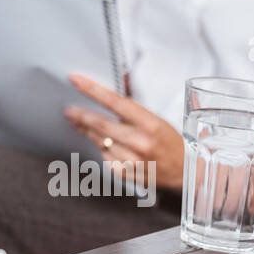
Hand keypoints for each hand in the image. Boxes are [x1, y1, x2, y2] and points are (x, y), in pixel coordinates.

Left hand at [63, 72, 183, 190]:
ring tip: (82, 124)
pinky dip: (103, 149)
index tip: (75, 80)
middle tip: (68, 110)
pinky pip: (105, 157)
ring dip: (88, 132)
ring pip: (100, 141)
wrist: (185, 171)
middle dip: (81, 115)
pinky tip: (107, 145)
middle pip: (101, 124)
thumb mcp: (156, 118)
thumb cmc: (169, 141)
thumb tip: (116, 82)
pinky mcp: (126, 174)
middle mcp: (141, 142)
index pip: (115, 102)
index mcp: (150, 123)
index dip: (92, 90)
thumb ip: (132, 105)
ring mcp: (133, 160)